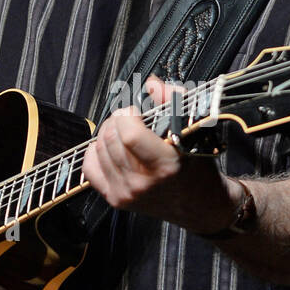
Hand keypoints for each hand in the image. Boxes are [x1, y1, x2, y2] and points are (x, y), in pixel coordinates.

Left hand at [81, 75, 242, 233]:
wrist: (200, 206)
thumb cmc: (198, 168)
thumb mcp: (194, 131)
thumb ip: (173, 101)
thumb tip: (152, 84)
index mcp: (166, 165)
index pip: (130, 135)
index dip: (128, 115)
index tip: (137, 112)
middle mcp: (143, 183)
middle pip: (110, 138)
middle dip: (117, 120)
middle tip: (130, 119)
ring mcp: (126, 193)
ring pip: (98, 149)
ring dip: (108, 134)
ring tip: (124, 133)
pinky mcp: (116, 199)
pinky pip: (90, 168)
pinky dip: (96, 152)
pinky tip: (111, 149)